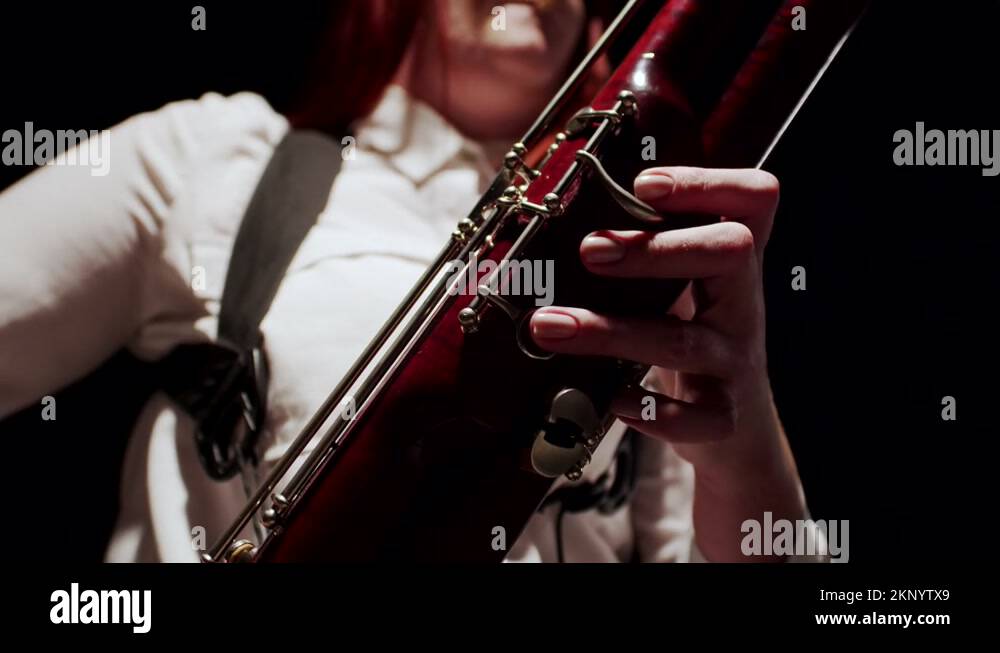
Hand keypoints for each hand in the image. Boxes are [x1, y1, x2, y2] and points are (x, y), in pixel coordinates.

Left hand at [529, 166, 804, 560]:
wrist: (733, 428)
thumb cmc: (688, 339)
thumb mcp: (678, 286)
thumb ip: (641, 252)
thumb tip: (555, 216)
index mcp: (730, 263)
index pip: (753, 200)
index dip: (707, 183)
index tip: (645, 184)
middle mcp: (741, 304)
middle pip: (730, 253)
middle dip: (656, 248)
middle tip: (590, 251)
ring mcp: (734, 361)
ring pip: (684, 340)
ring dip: (611, 331)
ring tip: (550, 325)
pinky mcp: (722, 416)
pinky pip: (694, 417)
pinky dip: (650, 412)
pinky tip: (613, 401)